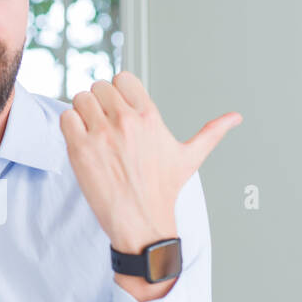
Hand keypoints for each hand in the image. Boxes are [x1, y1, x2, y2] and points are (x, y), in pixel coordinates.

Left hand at [59, 69, 240, 255]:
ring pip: (80, 99)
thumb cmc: (163, 191)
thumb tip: (235, 118)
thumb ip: (211, 132)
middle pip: (99, 87)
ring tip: (92, 133)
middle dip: (99, 103)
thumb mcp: (190, 157)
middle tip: (104, 125)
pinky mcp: (80, 150)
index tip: (119, 109)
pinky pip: (66, 117)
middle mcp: (125, 121)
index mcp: (149, 117)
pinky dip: (70, 125)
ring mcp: (101, 135)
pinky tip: (81, 141)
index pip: (123, 78)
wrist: (141, 222)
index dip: (118, 92)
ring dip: (83, 112)